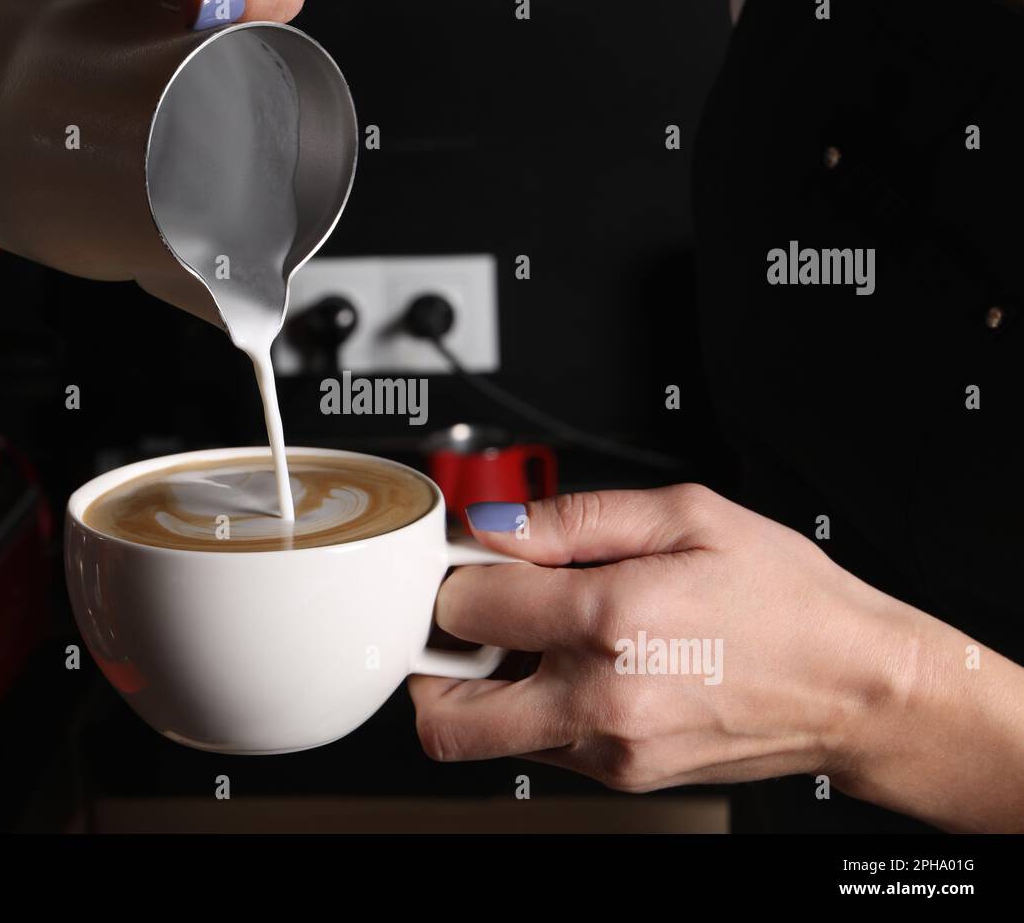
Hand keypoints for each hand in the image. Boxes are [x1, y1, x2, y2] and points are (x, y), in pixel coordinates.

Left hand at [408, 486, 1023, 830]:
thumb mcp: (689, 517)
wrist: (857, 689)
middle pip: (444, 712)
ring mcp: (610, 749)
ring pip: (484, 739)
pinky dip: (529, 709)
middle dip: (433, 660)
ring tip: (527, 640)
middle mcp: (602, 698)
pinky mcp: (622, 775)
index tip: (470, 560)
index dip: (456, 574)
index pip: (468, 607)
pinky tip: (574, 666)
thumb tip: (496, 524)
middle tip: (463, 621)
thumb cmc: (787, 600)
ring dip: (480, 688)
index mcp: (615, 619)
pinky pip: (537, 750)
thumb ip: (574, 517)